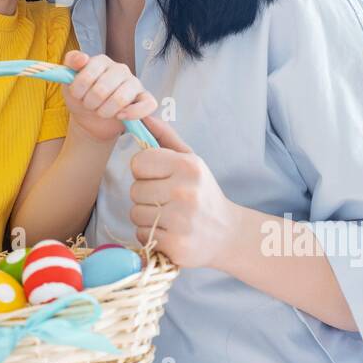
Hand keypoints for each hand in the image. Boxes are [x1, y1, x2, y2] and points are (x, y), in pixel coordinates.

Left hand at [61, 50, 156, 141]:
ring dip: (104, 111)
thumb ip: (71, 62)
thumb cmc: (81, 96)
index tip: (76, 94)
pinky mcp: (145, 99)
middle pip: (102, 90)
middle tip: (89, 105)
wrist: (90, 118)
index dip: (78, 90)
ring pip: (120, 100)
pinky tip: (119, 116)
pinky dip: (132, 114)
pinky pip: (147, 105)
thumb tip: (82, 59)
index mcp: (102, 61)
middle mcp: (120, 69)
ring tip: (100, 112)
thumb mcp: (68, 79)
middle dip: (90, 103)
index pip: (87, 75)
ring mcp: (134, 83)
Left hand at [128, 115, 235, 268]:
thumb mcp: (190, 160)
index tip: (159, 177)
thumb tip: (142, 116)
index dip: (145, 171)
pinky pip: (142, 234)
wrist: (227, 233)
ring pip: (135, 213)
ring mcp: (181, 221)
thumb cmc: (202, 192)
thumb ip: (165, 137)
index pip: (138, 162)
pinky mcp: (176, 245)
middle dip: (146, 195)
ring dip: (147, 216)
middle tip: (167, 200)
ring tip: (169, 216)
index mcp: (188, 166)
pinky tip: (170, 232)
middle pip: (135, 190)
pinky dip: (151, 235)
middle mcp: (185, 192)